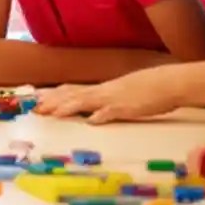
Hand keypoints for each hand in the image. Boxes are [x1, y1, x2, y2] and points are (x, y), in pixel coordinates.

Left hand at [34, 70, 182, 123]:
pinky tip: (91, 121)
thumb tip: (92, 112)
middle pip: (73, 95)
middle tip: (35, 109)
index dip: (54, 95)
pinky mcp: (128, 107)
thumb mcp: (122, 92)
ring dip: (67, 107)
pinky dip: (101, 116)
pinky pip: (113, 112)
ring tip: (51, 114)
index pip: (72, 90)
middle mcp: (103, 91)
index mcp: (102, 89)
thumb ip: (106, 100)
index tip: (38, 99)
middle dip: (52, 102)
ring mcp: (114, 98)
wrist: (169, 82)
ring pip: (86, 101)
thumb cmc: (148, 88)